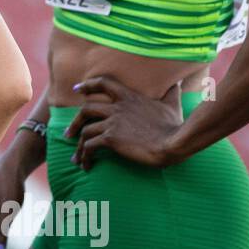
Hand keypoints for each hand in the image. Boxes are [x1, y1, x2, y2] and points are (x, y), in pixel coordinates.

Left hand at [62, 75, 184, 170]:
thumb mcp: (172, 105)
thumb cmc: (174, 126)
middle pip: (86, 109)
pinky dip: (85, 157)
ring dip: (78, 146)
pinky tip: (87, 166)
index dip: (88, 85)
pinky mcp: (111, 139)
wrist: (173, 142)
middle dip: (75, 122)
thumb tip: (179, 82)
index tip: (77, 89)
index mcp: (129, 97)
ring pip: (85, 131)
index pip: (103, 83)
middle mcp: (117, 108)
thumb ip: (171, 93)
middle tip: (69, 134)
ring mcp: (112, 122)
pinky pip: (89, 147)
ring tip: (76, 158)